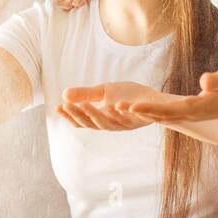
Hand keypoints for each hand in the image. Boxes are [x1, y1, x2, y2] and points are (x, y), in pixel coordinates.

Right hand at [57, 82, 171, 130]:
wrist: (161, 102)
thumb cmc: (132, 98)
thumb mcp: (107, 92)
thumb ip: (87, 94)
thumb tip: (63, 94)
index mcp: (106, 119)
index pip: (85, 121)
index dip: (71, 116)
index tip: (57, 107)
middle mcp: (117, 125)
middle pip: (97, 124)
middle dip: (82, 115)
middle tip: (67, 105)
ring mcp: (133, 122)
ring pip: (115, 122)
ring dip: (101, 114)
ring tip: (88, 103)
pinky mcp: (149, 115)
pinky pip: (139, 115)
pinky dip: (130, 110)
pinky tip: (121, 104)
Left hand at [125, 69, 217, 121]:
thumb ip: (216, 80)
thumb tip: (206, 81)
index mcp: (197, 108)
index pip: (168, 109)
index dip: (149, 108)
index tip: (131, 106)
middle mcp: (191, 115)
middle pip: (160, 116)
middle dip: (138, 112)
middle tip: (115, 108)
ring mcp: (192, 116)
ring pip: (162, 117)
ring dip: (142, 113)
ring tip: (121, 110)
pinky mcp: (193, 113)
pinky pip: (168, 115)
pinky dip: (152, 113)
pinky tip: (141, 111)